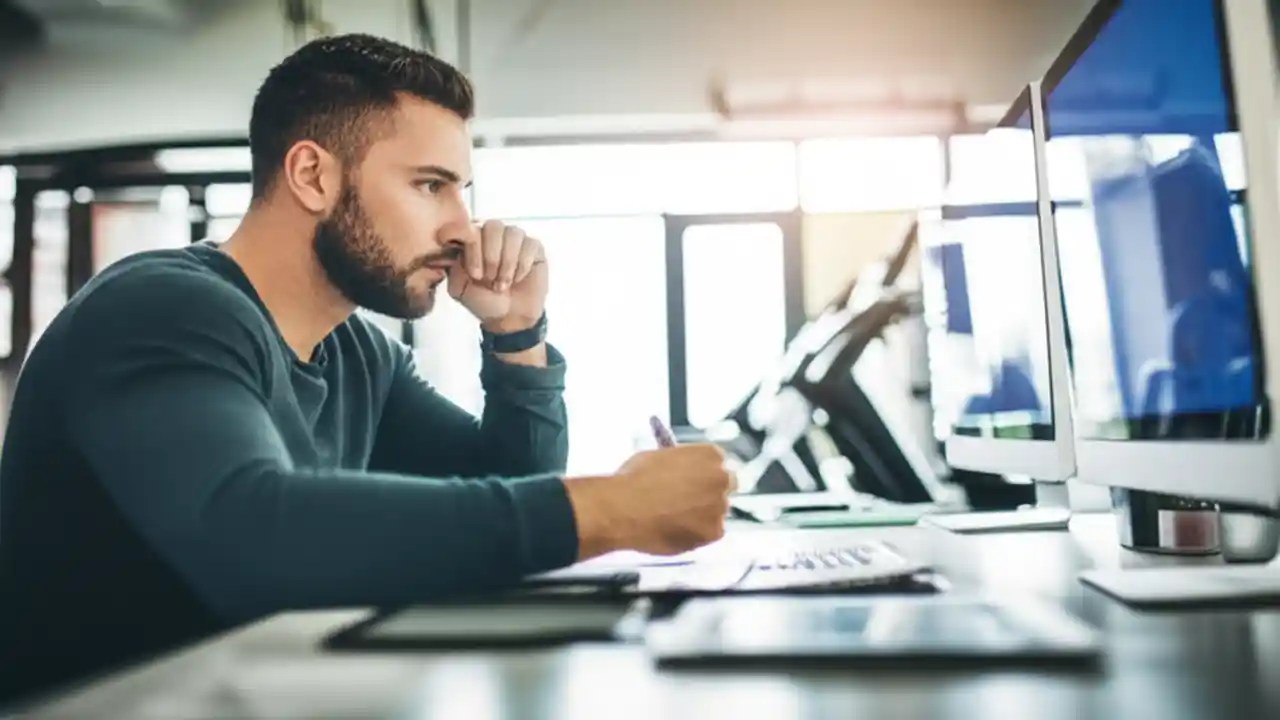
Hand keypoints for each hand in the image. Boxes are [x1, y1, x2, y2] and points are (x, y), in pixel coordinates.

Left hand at [447, 220, 546, 331]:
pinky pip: (530, 245)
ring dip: (508, 262)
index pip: (472, 229)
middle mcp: (494, 235)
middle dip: (492, 256)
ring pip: (513, 234)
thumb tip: (456, 247)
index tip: (476, 275)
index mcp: (474, 240)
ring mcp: (515, 239)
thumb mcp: (459, 288)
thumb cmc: (484, 301)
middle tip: (491, 279)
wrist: (509, 318)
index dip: (474, 250)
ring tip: (504, 283)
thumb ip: (453, 266)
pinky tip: (518, 279)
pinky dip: (523, 265)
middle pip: (493, 227)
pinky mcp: (534, 248)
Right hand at [563, 444, 736, 558]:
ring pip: (715, 513)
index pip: (717, 463)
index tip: (694, 482)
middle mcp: (722, 478)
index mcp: (710, 454)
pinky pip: (707, 534)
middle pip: (725, 487)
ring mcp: (720, 506)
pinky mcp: (714, 532)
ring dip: (700, 517)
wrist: (623, 508)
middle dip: (710, 494)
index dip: (703, 474)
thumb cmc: (633, 480)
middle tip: (690, 503)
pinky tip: (671, 532)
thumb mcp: (658, 459)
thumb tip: (678, 475)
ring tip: (670, 521)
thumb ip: (678, 466)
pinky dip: (693, 535)